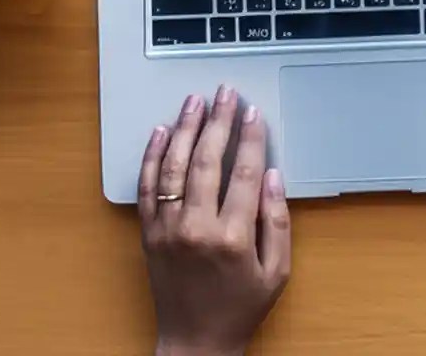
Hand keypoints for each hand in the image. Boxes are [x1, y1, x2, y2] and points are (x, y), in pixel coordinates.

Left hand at [138, 86, 291, 355]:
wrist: (195, 342)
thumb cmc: (240, 309)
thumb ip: (277, 221)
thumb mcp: (277, 271)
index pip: (244, 174)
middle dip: (218, 122)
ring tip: (194, 101)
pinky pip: (147, 187)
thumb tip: (273, 177)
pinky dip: (152, 157)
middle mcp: (195, 229)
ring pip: (173, 167)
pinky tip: (161, 132)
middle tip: (225, 94)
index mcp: (232, 238)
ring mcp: (167, 230)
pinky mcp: (148, 234)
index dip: (251, 138)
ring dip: (184, 128)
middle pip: (206, 161)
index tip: (253, 113)